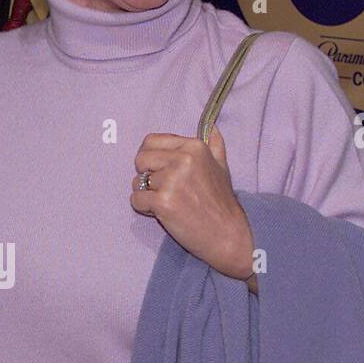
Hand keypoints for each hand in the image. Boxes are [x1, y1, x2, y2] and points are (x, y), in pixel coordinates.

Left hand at [131, 125, 254, 280]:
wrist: (227, 234)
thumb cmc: (222, 202)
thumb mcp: (222, 167)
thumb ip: (214, 145)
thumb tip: (211, 127)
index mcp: (194, 147)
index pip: (151, 141)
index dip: (150, 157)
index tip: (160, 171)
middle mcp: (183, 160)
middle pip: (140, 159)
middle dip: (145, 175)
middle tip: (162, 189)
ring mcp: (172, 181)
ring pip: (137, 182)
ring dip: (146, 194)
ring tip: (168, 203)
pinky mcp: (163, 202)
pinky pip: (136, 200)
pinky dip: (145, 209)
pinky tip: (163, 213)